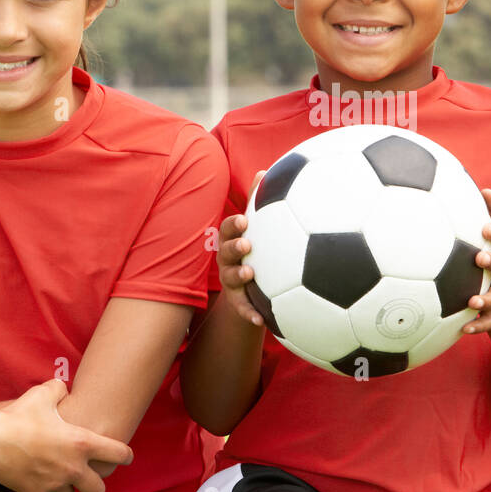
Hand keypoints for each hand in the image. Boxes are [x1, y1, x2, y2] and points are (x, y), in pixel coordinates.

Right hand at [0, 379, 133, 491]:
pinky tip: (35, 475)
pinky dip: (41, 487)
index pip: (119, 454)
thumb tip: (63, 388)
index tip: (125, 456)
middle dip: (96, 484)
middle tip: (90, 476)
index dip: (125, 455)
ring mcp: (54, 483)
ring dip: (67, 488)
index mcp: (83, 443)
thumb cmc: (20, 415)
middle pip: (98, 490)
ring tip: (60, 476)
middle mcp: (73, 468)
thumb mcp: (44, 393)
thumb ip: (60, 389)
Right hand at [217, 171, 268, 327]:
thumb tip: (266, 171)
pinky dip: (250, 314)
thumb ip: (260, 200)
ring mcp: (232, 281)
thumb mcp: (259, 223)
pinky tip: (261, 321)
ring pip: (230, 280)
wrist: (255, 283)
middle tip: (247, 244)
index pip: (228, 229)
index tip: (244, 220)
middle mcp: (228, 260)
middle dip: (233, 247)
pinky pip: (243, 309)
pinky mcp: (240, 301)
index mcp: (233, 239)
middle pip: (225, 252)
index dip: (233, 225)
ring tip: (250, 275)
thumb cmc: (257, 245)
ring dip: (238, 277)